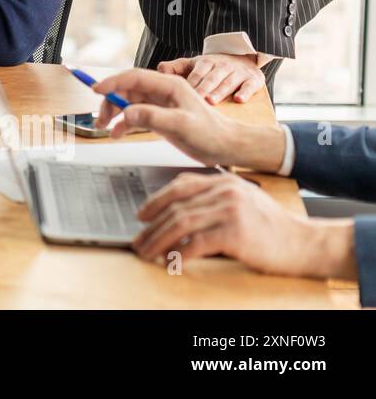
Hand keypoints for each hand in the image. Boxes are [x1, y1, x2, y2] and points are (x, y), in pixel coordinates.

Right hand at [92, 69, 285, 170]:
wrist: (227, 147)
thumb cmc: (211, 134)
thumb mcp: (181, 125)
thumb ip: (152, 118)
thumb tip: (126, 113)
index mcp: (170, 85)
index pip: (134, 77)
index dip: (112, 82)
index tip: (96, 90)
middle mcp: (163, 91)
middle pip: (127, 89)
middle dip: (111, 102)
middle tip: (101, 119)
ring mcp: (162, 103)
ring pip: (129, 102)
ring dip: (115, 113)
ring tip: (106, 128)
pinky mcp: (161, 116)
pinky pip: (136, 115)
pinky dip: (124, 123)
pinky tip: (119, 133)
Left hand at [133, 171, 348, 278]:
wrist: (305, 243)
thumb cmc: (273, 227)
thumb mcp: (243, 201)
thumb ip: (214, 199)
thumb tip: (177, 213)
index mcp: (224, 181)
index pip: (180, 185)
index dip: (155, 200)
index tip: (141, 215)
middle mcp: (225, 191)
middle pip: (176, 206)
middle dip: (152, 226)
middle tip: (138, 241)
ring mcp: (230, 210)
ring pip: (181, 223)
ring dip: (158, 240)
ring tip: (146, 253)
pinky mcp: (236, 232)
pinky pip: (197, 243)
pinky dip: (179, 253)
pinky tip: (171, 261)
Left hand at [158, 52, 264, 103]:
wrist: (243, 59)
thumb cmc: (212, 68)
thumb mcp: (195, 64)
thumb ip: (177, 67)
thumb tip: (159, 69)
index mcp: (206, 62)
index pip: (196, 73)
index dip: (190, 83)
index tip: (180, 94)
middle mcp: (223, 65)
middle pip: (211, 78)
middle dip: (202, 88)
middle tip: (194, 100)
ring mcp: (239, 72)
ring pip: (228, 82)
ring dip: (219, 91)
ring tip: (210, 101)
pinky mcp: (254, 79)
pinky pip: (250, 86)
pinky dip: (245, 92)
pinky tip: (239, 100)